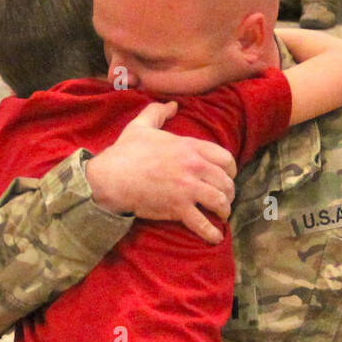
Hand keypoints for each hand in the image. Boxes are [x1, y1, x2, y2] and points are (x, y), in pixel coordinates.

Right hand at [84, 101, 236, 242]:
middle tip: (224, 200)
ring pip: (220, 201)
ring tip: (221, 216)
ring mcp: (188, 188)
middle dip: (228, 193)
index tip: (226, 178)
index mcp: (190, 147)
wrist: (112, 177)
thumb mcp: (142, 126)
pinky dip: (212, 233)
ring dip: (224, 211)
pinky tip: (215, 237)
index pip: (225, 159)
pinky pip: (203, 223)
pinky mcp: (179, 208)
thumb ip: (158, 112)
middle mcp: (194, 166)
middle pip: (226, 182)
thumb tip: (172, 104)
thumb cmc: (125, 153)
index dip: (230, 171)